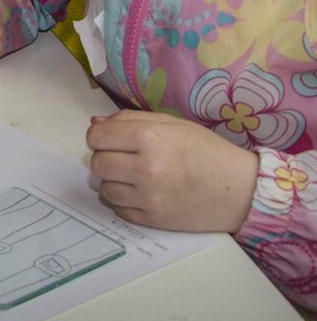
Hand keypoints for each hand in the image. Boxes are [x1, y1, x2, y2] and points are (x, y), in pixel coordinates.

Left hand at [87, 110, 257, 232]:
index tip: (112, 141)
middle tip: (126, 159)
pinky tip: (144, 194)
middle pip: (97, 164)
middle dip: (107, 159)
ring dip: (115, 182)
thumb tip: (95, 125)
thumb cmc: (208, 152)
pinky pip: (119, 209)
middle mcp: (147, 167)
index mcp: (150, 137)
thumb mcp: (173, 125)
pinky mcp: (154, 220)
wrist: (243, 191)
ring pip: (105, 189)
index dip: (101, 138)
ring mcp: (150, 197)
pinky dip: (126, 202)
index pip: (96, 138)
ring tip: (137, 178)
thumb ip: (130, 120)